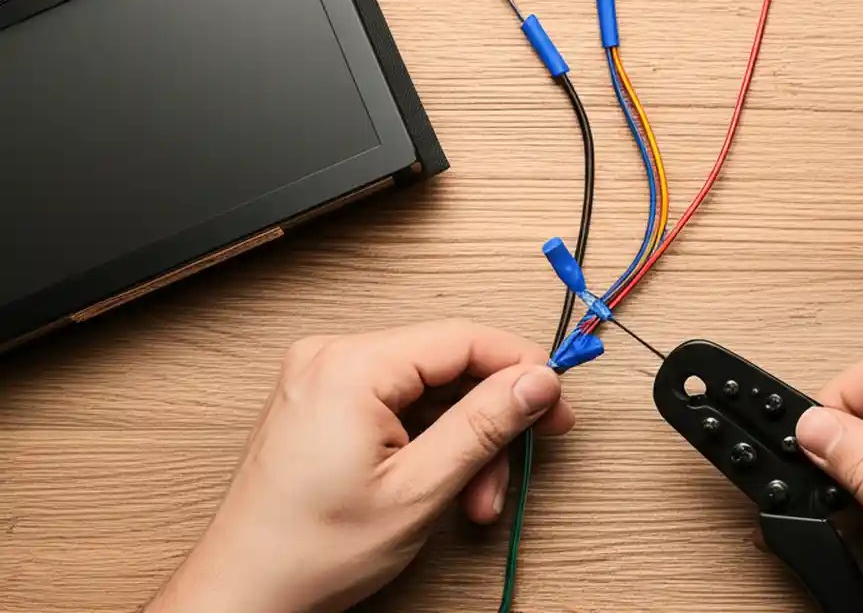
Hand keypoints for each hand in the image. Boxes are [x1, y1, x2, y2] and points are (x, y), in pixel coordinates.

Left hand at [145, 320, 572, 612]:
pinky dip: (432, 442)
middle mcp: (332, 358)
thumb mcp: (419, 490)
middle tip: (522, 461)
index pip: (463, 338)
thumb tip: (537, 379)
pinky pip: (400, 404)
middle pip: (449, 366)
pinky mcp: (325, 403)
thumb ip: (484, 425)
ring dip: (464, 442)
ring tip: (475, 500)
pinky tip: (445, 485)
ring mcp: (325, 379)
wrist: (244, 593)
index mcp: (350, 366)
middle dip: (489, 421)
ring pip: (430, 391)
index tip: (556, 403)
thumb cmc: (308, 551)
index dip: (521, 367)